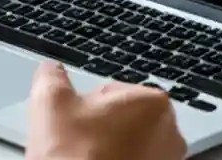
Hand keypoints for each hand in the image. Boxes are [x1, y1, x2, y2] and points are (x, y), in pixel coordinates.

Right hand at [26, 62, 186, 159]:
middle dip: (100, 130)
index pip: (110, 93)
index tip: (75, 126)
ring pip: (129, 147)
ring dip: (108, 151)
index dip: (85, 109)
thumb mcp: (51, 103)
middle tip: (77, 146)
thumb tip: (51, 71)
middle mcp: (170, 134)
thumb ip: (52, 76)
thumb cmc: (74, 158)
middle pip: (123, 120)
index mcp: (153, 103)